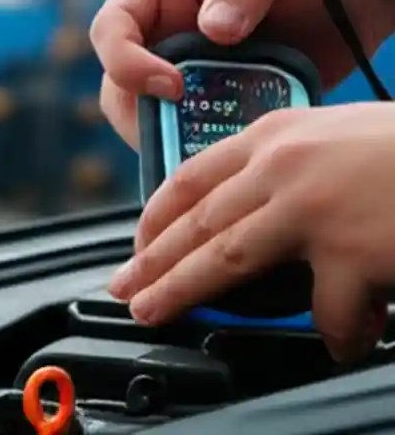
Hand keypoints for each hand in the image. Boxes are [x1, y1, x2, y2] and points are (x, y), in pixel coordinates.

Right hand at [90, 0, 393, 148]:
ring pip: (144, 116)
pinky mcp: (205, 104)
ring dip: (171, 136)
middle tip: (187, 130)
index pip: (110, 27)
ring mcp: (180, 71)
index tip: (172, 85)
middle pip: (117, 84)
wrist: (351, 3)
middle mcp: (159, 33)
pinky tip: (234, 149)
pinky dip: (201, 148)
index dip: (125, 62)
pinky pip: (184, 134)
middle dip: (142, 113)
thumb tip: (214, 28)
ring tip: (217, 144)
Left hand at [107, 103, 394, 362]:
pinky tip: (341, 343)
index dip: (156, 214)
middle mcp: (283, 167)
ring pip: (224, 260)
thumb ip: (294, 163)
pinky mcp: (351, 253)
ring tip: (157, 313)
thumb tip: (261, 206)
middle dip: (152, 260)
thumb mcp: (340, 133)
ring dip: (183, 292)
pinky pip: (325, 312)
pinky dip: (333, 334)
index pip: (193, 175)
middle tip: (126, 288)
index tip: (138, 243)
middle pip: (196, 222)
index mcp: (279, 134)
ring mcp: (311, 210)